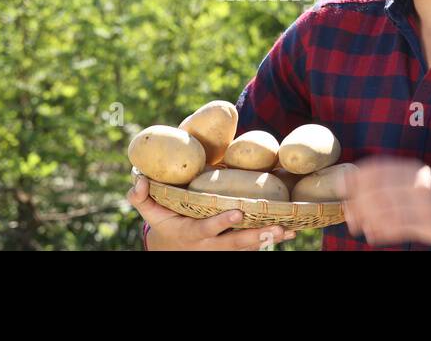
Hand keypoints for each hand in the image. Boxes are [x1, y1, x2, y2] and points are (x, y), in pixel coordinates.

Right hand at [127, 175, 296, 249]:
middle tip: (277, 228)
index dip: (221, 223)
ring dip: (268, 239)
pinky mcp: (232, 252)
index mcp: (191, 233)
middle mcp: (210, 246)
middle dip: (255, 237)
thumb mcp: (149, 213)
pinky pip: (252, 248)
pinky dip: (269, 241)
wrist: (170, 252)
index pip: (207, 230)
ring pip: (247, 248)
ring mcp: (222, 251)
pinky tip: (291, 231)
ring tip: (290, 230)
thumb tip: (138, 179)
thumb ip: (141, 198)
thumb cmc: (163, 225)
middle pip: (234, 244)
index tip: (237, 213)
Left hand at [341, 156, 430, 248]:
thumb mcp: (417, 179)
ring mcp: (423, 204)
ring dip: (367, 219)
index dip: (356, 177)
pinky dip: (382, 232)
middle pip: (378, 191)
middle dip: (357, 203)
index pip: (378, 169)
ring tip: (357, 226)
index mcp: (412, 169)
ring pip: (385, 210)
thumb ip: (392, 179)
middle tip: (347, 214)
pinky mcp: (428, 223)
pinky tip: (372, 235)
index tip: (341, 186)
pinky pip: (398, 227)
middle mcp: (417, 183)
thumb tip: (357, 183)